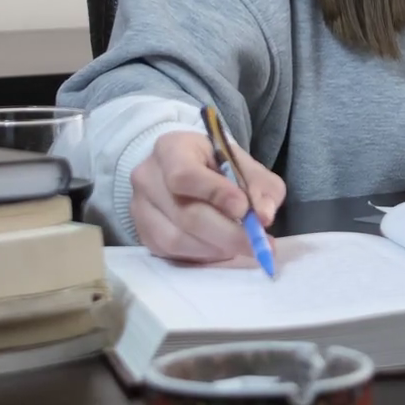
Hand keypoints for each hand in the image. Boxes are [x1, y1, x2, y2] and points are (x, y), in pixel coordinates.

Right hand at [130, 130, 286, 262]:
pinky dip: (203, 255)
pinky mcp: (143, 235)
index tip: (244, 209)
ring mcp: (140, 209)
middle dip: (227, 233)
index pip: (184, 175)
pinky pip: (172, 253)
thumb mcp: (241, 162)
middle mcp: (147, 178)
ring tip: (243, 246)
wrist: (181, 169)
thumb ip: (261, 185)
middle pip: (185, 214)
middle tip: (259, 244)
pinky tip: (221, 249)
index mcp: (171, 149)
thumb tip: (264, 216)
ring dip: (217, 248)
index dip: (215, 194)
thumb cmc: (214, 164)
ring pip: (178, 239)